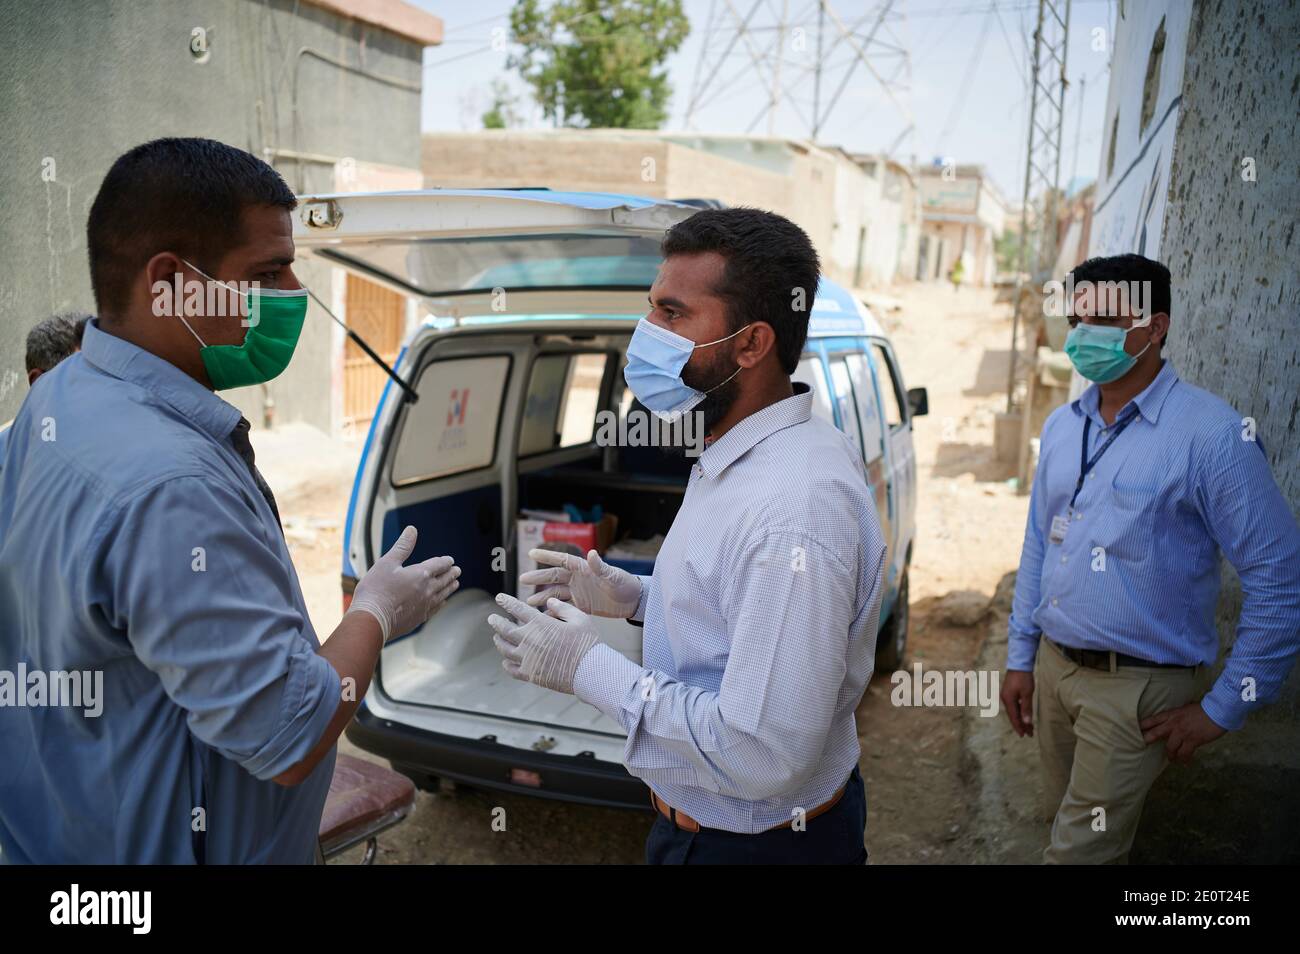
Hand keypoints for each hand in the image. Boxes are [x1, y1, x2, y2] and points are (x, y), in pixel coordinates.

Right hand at [348, 526, 459, 641]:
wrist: (371, 619)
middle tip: (457, 571)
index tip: (450, 560)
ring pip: (444, 594)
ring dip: (450, 587)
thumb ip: (402, 546)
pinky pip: (436, 608)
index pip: (439, 564)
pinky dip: (442, 603)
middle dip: (452, 573)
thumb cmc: (376, 590)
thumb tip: (412, 530)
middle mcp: (428, 590)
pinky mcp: (419, 618)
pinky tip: (442, 602)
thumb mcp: (387, 562)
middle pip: (445, 579)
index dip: (446, 561)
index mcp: (421, 574)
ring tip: (455, 584)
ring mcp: (425, 606)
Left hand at [488, 593, 599, 694]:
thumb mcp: (579, 619)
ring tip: (496, 637)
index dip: (506, 602)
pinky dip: (507, 663)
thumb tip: (549, 603)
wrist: (590, 672)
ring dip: (499, 641)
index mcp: (540, 624)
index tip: (499, 598)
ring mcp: (527, 658)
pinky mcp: (530, 674)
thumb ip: (562, 609)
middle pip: (505, 629)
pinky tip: (506, 660)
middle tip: (491, 618)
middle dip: (496, 622)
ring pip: (505, 648)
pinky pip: (512, 669)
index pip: (517, 609)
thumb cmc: (588, 644)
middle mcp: (529, 640)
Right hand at [519, 548, 641, 618]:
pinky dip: (552, 611)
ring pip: (555, 593)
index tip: (531, 553)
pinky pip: (563, 607)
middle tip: (523, 579)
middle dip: (539, 578)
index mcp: (584, 568)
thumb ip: (601, 567)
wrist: (632, 602)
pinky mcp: (581, 605)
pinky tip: (542, 616)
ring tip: (529, 602)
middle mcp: (578, 579)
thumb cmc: (625, 585)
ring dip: (543, 596)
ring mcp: (578, 592)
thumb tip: (592, 552)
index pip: (562, 560)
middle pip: (554, 577)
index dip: (547, 556)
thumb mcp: (613, 576)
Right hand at [1001, 670, 1033, 736]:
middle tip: (1029, 734)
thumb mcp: (1027, 693)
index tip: (1024, 735)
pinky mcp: (1008, 693)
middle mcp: (1005, 699)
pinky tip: (1024, 715)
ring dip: (1021, 719)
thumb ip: (1026, 708)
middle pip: (1013, 716)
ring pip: (1013, 711)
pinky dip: (1019, 712)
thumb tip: (1026, 722)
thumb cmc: (1024, 678)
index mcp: (1008, 700)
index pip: (1014, 717)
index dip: (1019, 727)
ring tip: (1029, 727)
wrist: (1019, 664)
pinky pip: (1014, 706)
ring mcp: (1006, 696)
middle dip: (1021, 725)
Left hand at [1141, 702, 1225, 763]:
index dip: (1143, 725)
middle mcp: (1173, 724)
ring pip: (1169, 747)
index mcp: (1171, 714)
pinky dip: (1184, 759)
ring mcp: (1182, 733)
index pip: (1152, 720)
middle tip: (1143, 745)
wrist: (1217, 711)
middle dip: (1148, 740)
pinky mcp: (1192, 740)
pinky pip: (1184, 753)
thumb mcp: (1185, 709)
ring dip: (1170, 755)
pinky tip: (1185, 763)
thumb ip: (1176, 716)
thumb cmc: (1203, 709)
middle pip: (1155, 733)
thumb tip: (1172, 721)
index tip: (1135, 730)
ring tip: (1172, 759)